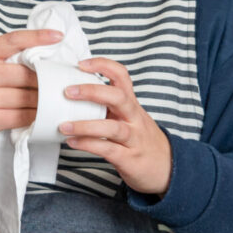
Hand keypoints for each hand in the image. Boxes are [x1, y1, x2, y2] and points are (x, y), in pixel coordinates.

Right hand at [0, 29, 62, 145]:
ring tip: (53, 98)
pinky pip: (20, 116)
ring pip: (26, 97)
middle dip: (45, 79)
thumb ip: (0, 57)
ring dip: (43, 99)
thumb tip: (38, 57)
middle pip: (25, 75)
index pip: (12, 41)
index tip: (57, 36)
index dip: (37, 37)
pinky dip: (34, 115)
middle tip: (57, 81)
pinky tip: (40, 114)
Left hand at [58, 57, 171, 195]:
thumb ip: (107, 105)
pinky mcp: (129, 158)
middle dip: (92, 91)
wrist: (168, 168)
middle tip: (68, 91)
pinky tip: (73, 142)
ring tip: (64, 126)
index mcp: (130, 104)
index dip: (103, 66)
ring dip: (85, 125)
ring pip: (112, 127)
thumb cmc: (139, 139)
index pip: (121, 76)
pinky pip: (108, 150)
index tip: (81, 64)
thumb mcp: (128, 117)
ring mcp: (133, 138)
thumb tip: (72, 92)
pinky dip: (89, 145)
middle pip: (118, 97)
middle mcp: (134, 118)